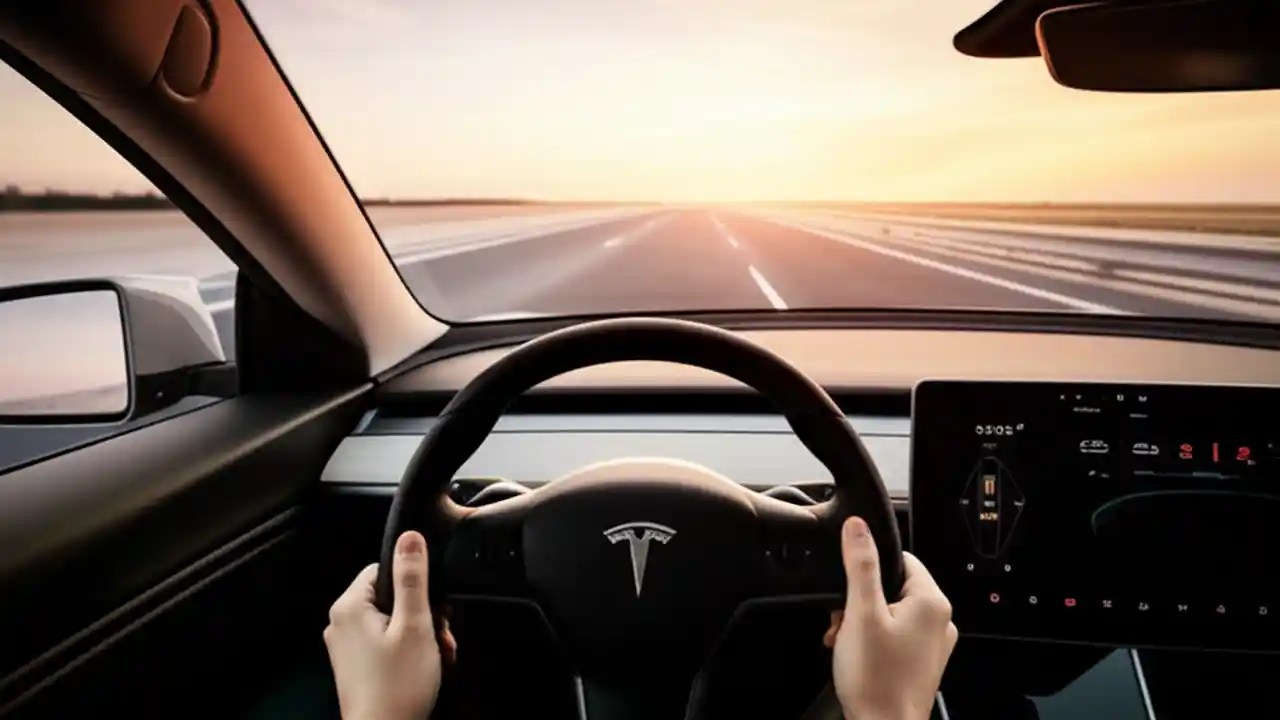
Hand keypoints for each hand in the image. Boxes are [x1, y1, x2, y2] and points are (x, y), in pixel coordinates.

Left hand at [324, 531, 455, 719]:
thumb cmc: (398, 686)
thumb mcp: (414, 624)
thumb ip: (413, 579)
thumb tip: (409, 537)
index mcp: (349, 607)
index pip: (383, 569)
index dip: (414, 584)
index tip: (432, 606)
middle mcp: (341, 624)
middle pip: (390, 597)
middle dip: (421, 614)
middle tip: (439, 635)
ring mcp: (347, 647)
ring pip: (392, 621)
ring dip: (420, 634)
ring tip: (435, 655)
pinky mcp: (356, 666)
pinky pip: (385, 643)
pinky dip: (407, 650)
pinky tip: (423, 666)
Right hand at [823, 518, 956, 719]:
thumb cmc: (877, 680)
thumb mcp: (861, 613)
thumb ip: (860, 566)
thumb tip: (858, 527)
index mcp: (931, 602)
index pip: (900, 559)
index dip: (869, 569)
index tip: (850, 588)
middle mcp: (939, 621)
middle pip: (892, 587)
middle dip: (860, 600)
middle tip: (843, 622)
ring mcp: (932, 644)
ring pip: (890, 612)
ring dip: (862, 622)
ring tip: (846, 642)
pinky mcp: (921, 662)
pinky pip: (895, 636)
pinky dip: (873, 640)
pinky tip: (856, 655)